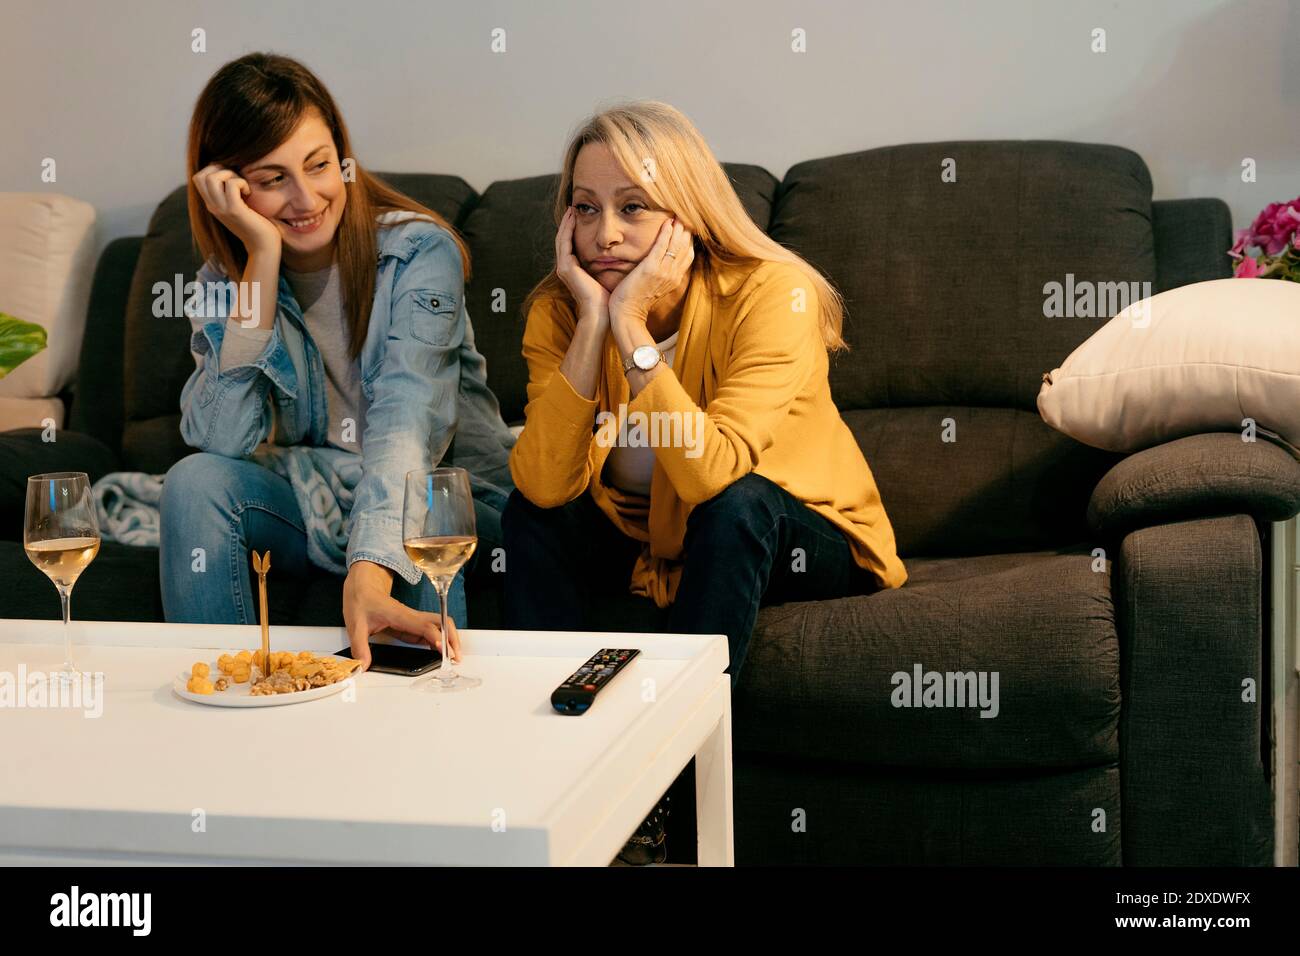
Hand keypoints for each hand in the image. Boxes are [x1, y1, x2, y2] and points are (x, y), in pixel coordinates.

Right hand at [191, 163, 282, 255]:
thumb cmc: (255, 224)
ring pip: (212, 178)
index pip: (198, 178)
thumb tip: (228, 171)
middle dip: (220, 170)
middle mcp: (212, 206)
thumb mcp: (236, 206)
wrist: (263, 246)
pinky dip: (242, 183)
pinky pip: (231, 185)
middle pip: (201, 176)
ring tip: (243, 187)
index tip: (230, 178)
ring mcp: (222, 208)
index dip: (213, 170)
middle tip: (237, 180)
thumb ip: (228, 193)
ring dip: (231, 175)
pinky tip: (249, 193)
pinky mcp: (235, 210)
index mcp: (211, 204)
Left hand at [342, 560, 460, 670]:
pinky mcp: (411, 623)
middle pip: (442, 623)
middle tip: (455, 658)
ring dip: (449, 639)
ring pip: (440, 626)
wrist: (363, 585)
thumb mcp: (355, 625)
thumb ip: (360, 647)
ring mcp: (413, 619)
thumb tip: (363, 665)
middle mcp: (411, 616)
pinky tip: (440, 650)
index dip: (437, 638)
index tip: (444, 651)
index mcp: (400, 615)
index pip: (425, 626)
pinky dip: (440, 640)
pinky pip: (431, 631)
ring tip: (452, 657)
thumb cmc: (361, 599)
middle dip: (452, 639)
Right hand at [554, 206, 609, 320]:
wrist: (601, 313)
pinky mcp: (566, 268)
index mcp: (574, 270)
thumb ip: (607, 264)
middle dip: (568, 223)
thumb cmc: (607, 298)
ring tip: (571, 209)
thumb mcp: (606, 276)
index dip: (573, 230)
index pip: (571, 245)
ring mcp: (564, 267)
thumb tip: (620, 254)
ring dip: (566, 223)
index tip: (579, 216)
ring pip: (562, 239)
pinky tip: (572, 219)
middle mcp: (566, 268)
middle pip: (564, 240)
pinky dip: (567, 230)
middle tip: (572, 208)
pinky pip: (565, 243)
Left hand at [608, 218, 694, 324]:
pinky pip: (662, 246)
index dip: (689, 240)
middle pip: (686, 248)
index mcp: (675, 279)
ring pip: (677, 245)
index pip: (688, 255)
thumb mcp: (655, 287)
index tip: (687, 227)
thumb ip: (662, 275)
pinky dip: (666, 233)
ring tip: (678, 215)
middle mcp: (673, 275)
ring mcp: (663, 272)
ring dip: (678, 228)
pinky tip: (667, 222)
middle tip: (686, 215)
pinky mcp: (651, 268)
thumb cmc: (636, 302)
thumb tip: (661, 264)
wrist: (628, 315)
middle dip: (687, 230)